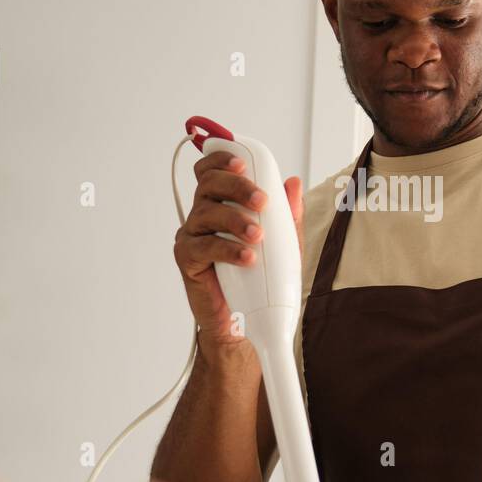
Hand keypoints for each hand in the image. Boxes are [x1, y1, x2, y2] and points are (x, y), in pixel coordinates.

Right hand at [173, 150, 303, 349]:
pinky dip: (227, 249)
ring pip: (206, 213)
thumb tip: (294, 183)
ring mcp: (192, 236)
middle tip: (261, 201)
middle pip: (208, 184)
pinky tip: (247, 257)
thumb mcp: (281, 244)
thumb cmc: (258, 278)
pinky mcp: (187, 260)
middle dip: (236, 186)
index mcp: (220, 203)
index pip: (212, 171)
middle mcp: (202, 215)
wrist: (243, 322)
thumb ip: (286, 214)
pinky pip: (203, 246)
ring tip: (258, 235)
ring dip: (235, 220)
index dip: (221, 159)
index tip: (243, 163)